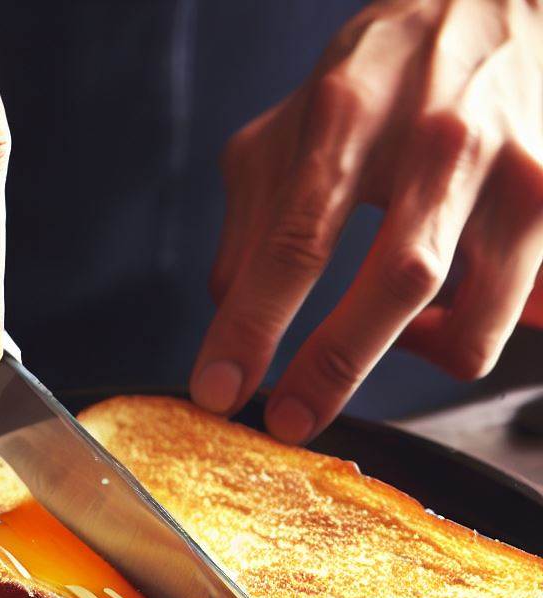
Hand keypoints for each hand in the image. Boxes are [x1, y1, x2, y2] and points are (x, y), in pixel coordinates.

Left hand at [193, 0, 542, 442]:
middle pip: (396, 283)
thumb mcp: (292, 125)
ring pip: (474, 328)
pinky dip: (475, 330)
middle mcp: (445, 143)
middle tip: (290, 421)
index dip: (253, 330)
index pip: (295, 242)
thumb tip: (229, 311)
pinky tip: (454, 302)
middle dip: (333, 371)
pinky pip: (522, 317)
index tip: (220, 391)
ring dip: (419, 356)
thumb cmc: (381, 75)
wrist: (499, 1)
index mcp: (354, 118)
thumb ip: (252, 217)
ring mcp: (518, 174)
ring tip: (398, 330)